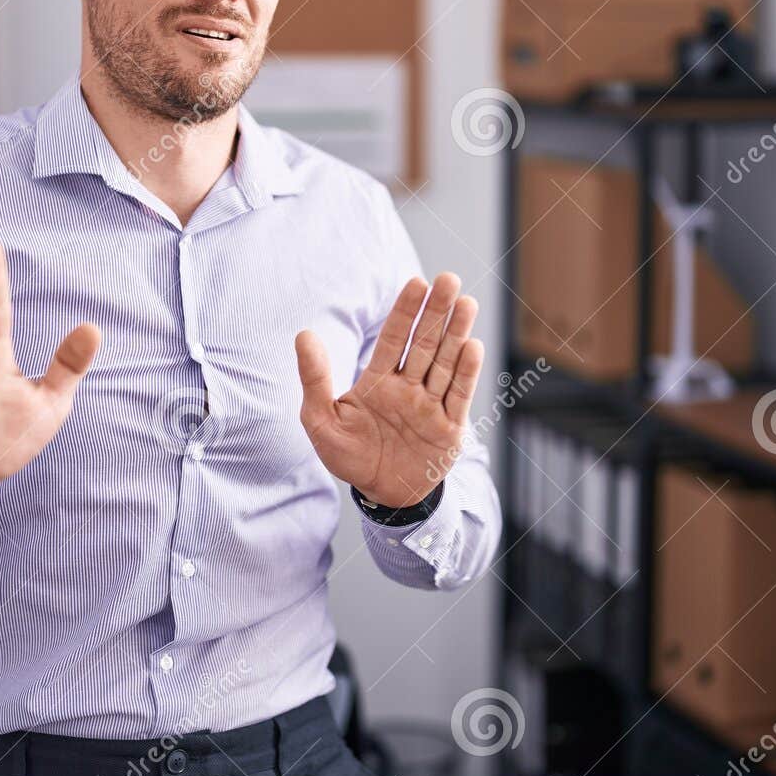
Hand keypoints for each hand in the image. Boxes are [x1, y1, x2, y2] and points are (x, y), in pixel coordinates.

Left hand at [295, 273, 482, 508]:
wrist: (381, 495)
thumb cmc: (349, 456)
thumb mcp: (321, 419)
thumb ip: (315, 378)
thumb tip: (303, 334)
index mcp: (377, 381)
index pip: (393, 339)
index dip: (405, 312)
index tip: (416, 283)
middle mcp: (407, 387)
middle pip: (424, 344)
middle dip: (436, 312)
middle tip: (448, 279)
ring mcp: (430, 406)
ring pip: (445, 363)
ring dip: (456, 334)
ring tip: (466, 303)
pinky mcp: (448, 428)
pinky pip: (458, 397)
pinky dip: (465, 373)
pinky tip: (471, 347)